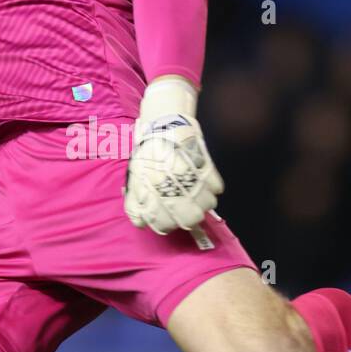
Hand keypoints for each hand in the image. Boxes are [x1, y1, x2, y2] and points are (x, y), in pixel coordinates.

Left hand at [123, 76, 223, 233]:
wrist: (165, 126)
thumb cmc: (148, 154)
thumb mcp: (134, 179)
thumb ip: (134, 205)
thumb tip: (141, 223)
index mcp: (155, 195)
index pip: (165, 225)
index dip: (165, 224)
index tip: (166, 217)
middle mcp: (177, 190)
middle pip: (191, 220)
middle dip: (186, 216)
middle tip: (182, 206)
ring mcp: (195, 180)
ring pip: (207, 206)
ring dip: (201, 202)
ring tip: (193, 191)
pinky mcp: (209, 170)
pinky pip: (217, 189)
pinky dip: (211, 188)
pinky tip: (202, 180)